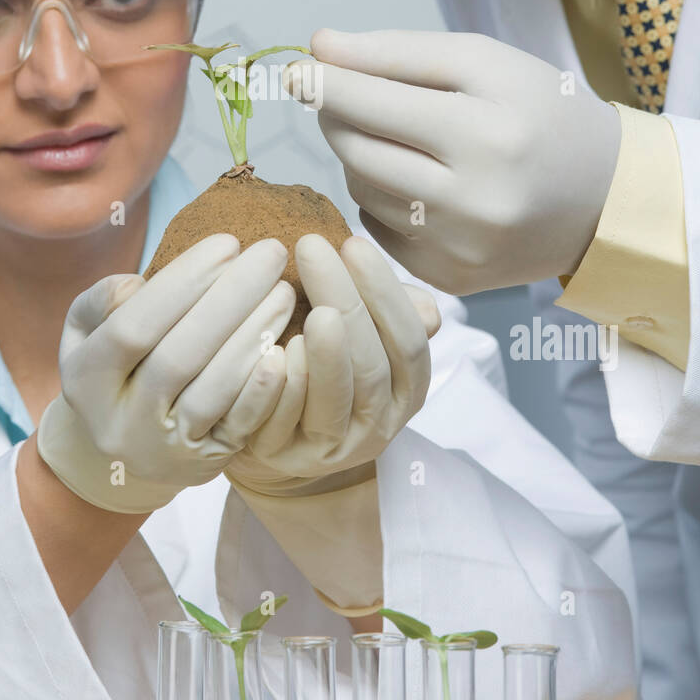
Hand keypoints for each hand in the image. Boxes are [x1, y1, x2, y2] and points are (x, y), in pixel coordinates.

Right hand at [37, 235, 295, 512]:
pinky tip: (286, 348)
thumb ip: (99, 302)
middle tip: (271, 253)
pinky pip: (239, 428)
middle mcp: (120, 423)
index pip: (132, 327)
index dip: (181, 284)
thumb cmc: (113, 369)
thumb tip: (135, 285)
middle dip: (231, 298)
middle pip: (178, 357)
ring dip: (254, 334)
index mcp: (84, 381)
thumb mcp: (86, 333)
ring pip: (213, 390)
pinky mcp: (204, 466)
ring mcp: (163, 450)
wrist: (123, 451)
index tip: (227, 242)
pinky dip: (263, 390)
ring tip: (284, 290)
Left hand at [224, 233, 435, 496]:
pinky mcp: (283, 456)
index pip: (408, 342)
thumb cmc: (324, 366)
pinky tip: (276, 353)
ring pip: (334, 402)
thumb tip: (426, 307)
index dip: (385, 294)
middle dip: (346, 302)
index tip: (354, 244)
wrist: (273, 432)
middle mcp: (376, 424)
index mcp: (405, 390)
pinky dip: (284, 389)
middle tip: (312, 247)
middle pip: (370, 366)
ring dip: (327, 356)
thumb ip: (388, 316)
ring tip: (313, 309)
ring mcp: (331, 447)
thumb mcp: (364, 339)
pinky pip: (284, 425)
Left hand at [283, 28, 621, 295]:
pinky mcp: (450, 279)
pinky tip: (415, 181)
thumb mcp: (484, 62)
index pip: (371, 102)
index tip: (297, 68)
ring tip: (397, 136)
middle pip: (356, 149)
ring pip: (361, 189)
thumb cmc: (540, 112)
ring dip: (359, 156)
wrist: (605, 196)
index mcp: (485, 134)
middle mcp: (473, 201)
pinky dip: (379, 199)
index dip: (325, 82)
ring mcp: (460, 249)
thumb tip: (318, 46)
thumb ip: (397, 51)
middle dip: (336, 116)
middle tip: (341, 95)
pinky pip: (377, 229)